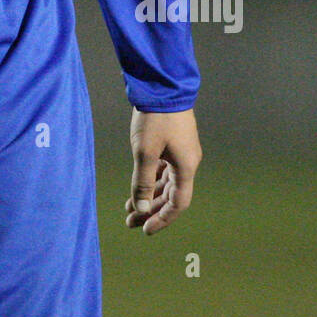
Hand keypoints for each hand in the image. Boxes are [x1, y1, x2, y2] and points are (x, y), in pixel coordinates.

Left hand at [125, 107, 201, 234]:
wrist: (162, 86)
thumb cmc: (155, 119)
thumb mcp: (145, 152)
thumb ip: (142, 181)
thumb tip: (141, 208)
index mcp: (186, 167)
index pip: (177, 203)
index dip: (162, 218)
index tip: (145, 230)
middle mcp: (187, 162)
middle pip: (170, 194)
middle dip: (151, 209)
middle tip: (131, 222)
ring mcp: (181, 152)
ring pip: (165, 182)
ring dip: (149, 195)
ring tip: (129, 207)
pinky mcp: (173, 142)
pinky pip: (163, 169)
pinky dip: (150, 179)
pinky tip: (137, 185)